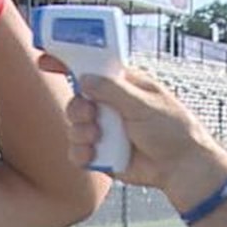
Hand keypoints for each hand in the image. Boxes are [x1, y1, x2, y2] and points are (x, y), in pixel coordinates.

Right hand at [36, 56, 226, 201]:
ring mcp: (105, 130)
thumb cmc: (173, 130)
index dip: (67, 61)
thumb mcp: (145, 104)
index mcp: (122, 86)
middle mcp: (111, 106)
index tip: (44, 58)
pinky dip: (81, 153)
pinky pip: (77, 151)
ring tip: (98, 137)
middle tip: (90, 114)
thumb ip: (113, 91)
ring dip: (80, 131)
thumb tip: (85, 79)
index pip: (91, 67)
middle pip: (76, 99)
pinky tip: (94, 155)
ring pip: (74, 126)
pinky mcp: (101, 154)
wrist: (181, 168)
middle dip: (77, 108)